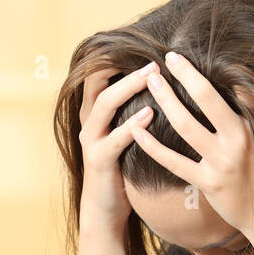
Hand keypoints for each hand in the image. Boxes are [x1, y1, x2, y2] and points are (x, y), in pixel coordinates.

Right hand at [76, 61, 157, 237]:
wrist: (106, 210)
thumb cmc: (123, 169)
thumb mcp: (127, 134)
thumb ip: (136, 109)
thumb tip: (164, 83)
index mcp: (95, 113)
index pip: (99, 74)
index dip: (118, 57)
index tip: (145, 44)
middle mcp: (89, 122)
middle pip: (99, 82)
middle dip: (125, 66)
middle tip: (154, 57)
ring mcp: (91, 141)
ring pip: (104, 105)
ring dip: (128, 88)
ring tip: (152, 76)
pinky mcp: (99, 161)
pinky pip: (114, 139)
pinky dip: (132, 126)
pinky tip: (150, 116)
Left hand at [131, 52, 253, 254]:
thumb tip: (239, 86)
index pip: (236, 87)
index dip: (213, 69)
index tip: (194, 53)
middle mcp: (239, 141)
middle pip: (207, 99)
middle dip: (186, 75)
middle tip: (169, 57)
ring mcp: (221, 163)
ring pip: (186, 125)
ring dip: (166, 100)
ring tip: (151, 81)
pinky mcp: (207, 183)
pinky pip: (174, 161)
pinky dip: (153, 145)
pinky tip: (137, 130)